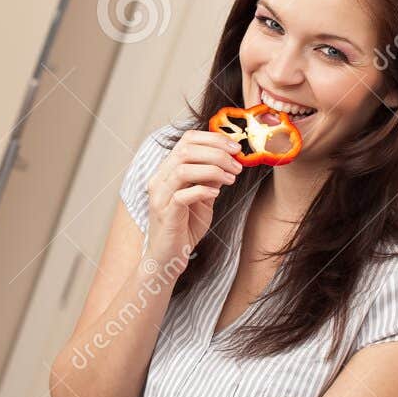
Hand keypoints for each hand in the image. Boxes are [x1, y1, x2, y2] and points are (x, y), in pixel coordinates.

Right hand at [144, 129, 242, 267]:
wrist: (168, 258)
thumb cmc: (184, 227)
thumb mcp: (202, 199)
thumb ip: (211, 179)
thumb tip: (229, 161)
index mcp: (167, 171)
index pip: (186, 140)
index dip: (212, 138)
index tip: (235, 147)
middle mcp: (160, 180)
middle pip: (185, 150)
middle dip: (217, 152)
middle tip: (237, 164)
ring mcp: (160, 197)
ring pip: (183, 169)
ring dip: (213, 169)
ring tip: (231, 178)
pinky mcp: (165, 214)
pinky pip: (182, 195)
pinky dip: (203, 190)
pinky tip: (217, 193)